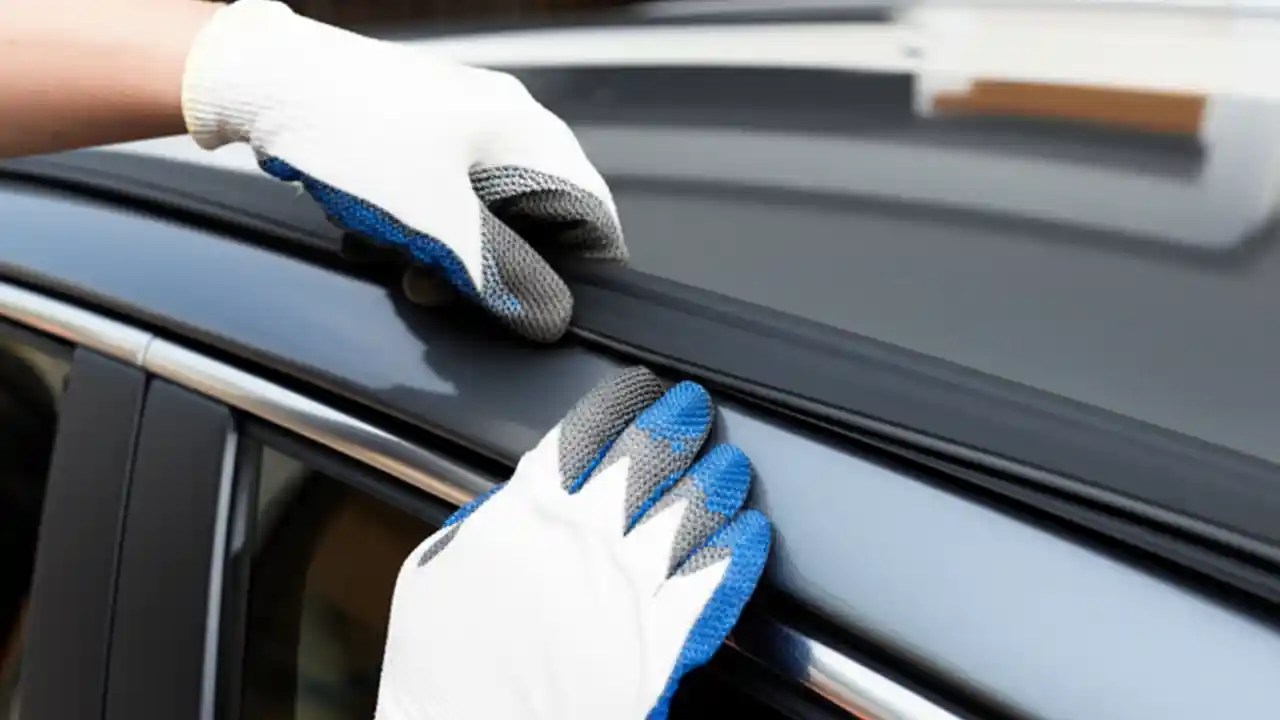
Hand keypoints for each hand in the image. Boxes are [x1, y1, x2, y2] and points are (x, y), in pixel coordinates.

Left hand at [181, 0, 623, 341]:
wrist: (264, 78)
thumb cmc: (351, 135)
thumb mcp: (436, 223)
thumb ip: (501, 275)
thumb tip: (550, 318)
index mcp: (531, 137)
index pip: (593, 217)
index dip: (578, 275)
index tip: (540, 314)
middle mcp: (509, 123)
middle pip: (540, 219)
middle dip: (497, 267)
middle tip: (445, 291)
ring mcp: (467, 122)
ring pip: (490, 211)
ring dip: (453, 251)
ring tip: (402, 264)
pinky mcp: (426, 129)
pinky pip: (448, 192)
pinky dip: (424, 225)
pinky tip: (381, 234)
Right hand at [375, 368, 771, 719]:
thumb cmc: (444, 666)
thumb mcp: (438, 568)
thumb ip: (489, 519)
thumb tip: (523, 491)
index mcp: (526, 515)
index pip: (584, 434)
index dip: (619, 403)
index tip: (640, 388)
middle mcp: (583, 542)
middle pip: (647, 461)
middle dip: (678, 426)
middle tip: (694, 410)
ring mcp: (626, 592)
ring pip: (690, 514)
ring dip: (715, 483)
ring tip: (730, 469)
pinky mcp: (659, 646)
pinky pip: (713, 585)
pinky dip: (737, 553)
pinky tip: (749, 533)